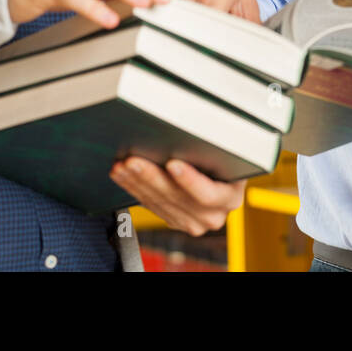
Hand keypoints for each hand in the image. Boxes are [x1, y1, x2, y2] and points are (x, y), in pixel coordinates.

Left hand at [109, 156, 246, 235]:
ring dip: (136, 183)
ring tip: (122, 166)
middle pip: (177, 198)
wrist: (219, 177)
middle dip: (151, 177)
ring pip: (159, 203)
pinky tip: (123, 176)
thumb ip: (211, 147)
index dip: (190, 181)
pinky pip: (150, 205)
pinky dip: (134, 188)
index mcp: (229, 197)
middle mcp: (213, 216)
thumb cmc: (221, 158)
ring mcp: (192, 222)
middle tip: (133, 161)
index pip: (208, 194)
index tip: (172, 163)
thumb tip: (187, 128)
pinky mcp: (174, 220)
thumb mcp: (224, 151)